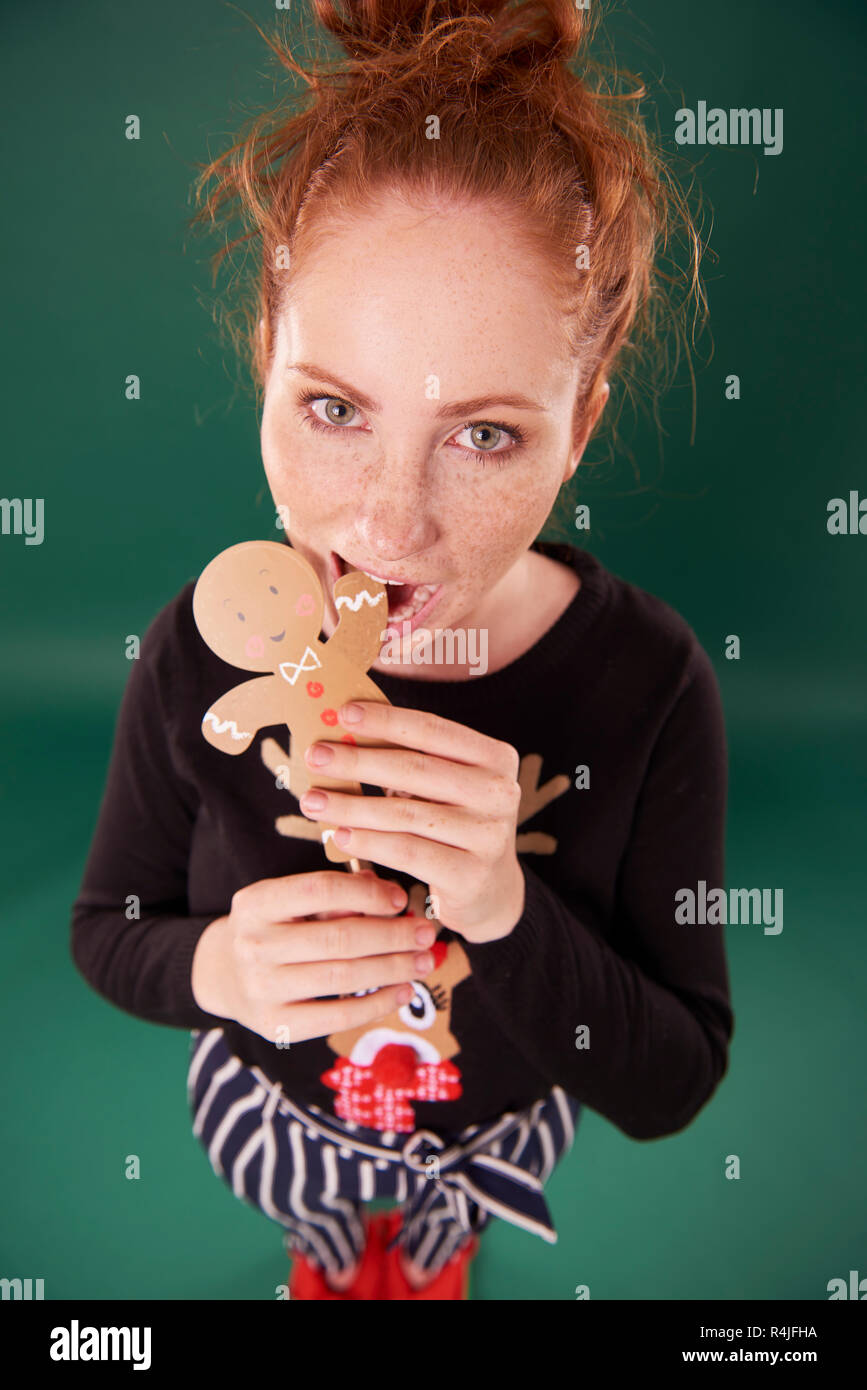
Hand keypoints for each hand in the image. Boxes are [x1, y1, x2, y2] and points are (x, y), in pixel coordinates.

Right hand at [191, 870, 438, 1046]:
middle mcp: (253, 945)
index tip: (400, 899)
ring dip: (392, 968)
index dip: (366, 894)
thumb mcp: (290, 901)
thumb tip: (388, 893)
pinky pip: (336, 1017)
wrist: (224, 975)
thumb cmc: (274, 929)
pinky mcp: (275, 1026)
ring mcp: (261, 988)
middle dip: (392, 935)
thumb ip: (336, 895)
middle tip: (426, 933)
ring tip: (423, 961)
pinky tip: (403, 991)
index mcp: (255, 903)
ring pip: (342, 977)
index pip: (319, 889)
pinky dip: (377, 1004)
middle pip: (338, 937)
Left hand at [299, 702, 525, 943]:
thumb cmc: (454, 823)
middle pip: (416, 769)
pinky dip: (368, 842)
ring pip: (405, 813)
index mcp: (495, 758)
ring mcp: (488, 835)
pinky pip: (407, 852)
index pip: (433, 730)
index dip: (386, 719)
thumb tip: (344, 729)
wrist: (490, 889)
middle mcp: (500, 792)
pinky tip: (339, 834)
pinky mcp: (470, 874)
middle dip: (358, 761)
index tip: (343, 712)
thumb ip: (411, 759)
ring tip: (313, 800)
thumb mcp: (446, 785)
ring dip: (352, 805)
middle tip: (315, 755)